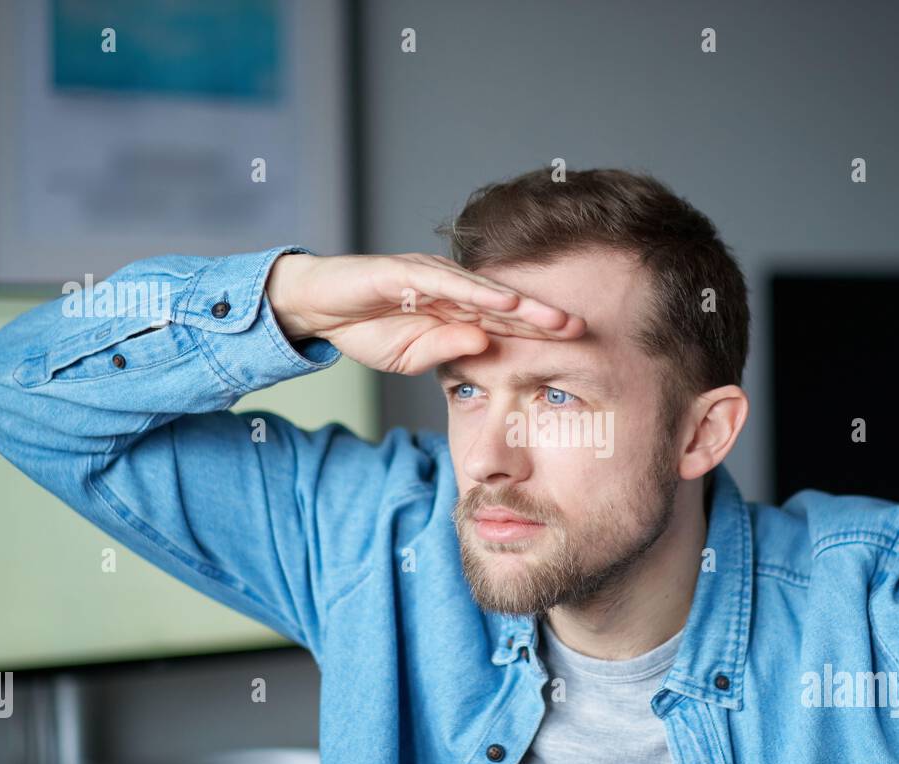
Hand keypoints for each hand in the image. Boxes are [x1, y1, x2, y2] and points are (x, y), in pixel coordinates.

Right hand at [266, 252, 585, 374]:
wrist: (317, 309)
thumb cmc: (365, 329)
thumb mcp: (412, 356)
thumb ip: (448, 351)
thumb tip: (485, 345)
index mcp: (455, 311)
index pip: (504, 323)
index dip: (538, 333)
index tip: (575, 346)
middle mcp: (450, 289)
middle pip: (504, 304)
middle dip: (543, 317)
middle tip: (581, 328)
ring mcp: (430, 277)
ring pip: (484, 291)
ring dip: (521, 304)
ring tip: (554, 318)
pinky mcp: (405, 271)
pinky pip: (447, 283)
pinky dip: (478, 292)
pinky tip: (506, 302)